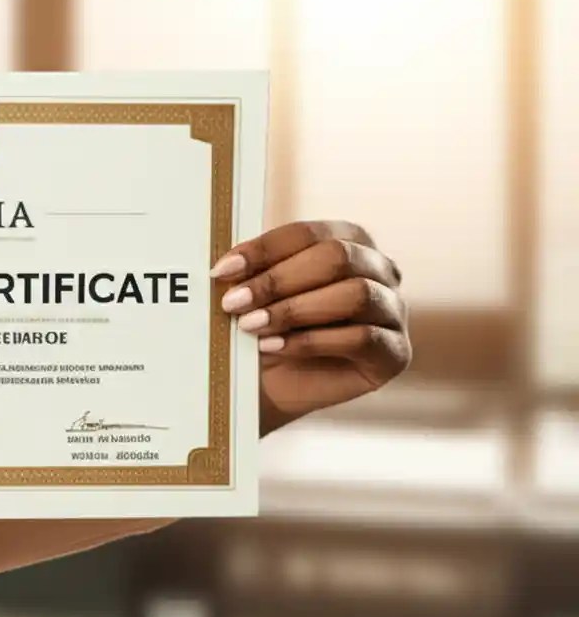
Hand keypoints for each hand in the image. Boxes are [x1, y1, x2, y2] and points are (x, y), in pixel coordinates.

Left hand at [210, 221, 410, 434]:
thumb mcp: (257, 294)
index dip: (264, 249)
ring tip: (250, 325)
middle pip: (336, 257)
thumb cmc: (269, 326)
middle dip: (278, 280)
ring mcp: (394, 310)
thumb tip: (227, 265)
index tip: (222, 270)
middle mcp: (381, 269)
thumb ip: (252, 272)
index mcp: (349, 240)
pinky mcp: (395, 353)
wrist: (277, 383)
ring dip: (294, 309)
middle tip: (233, 302)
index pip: (308, 233)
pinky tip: (274, 346)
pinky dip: (310, 341)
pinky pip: (361, 338)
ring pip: (354, 294)